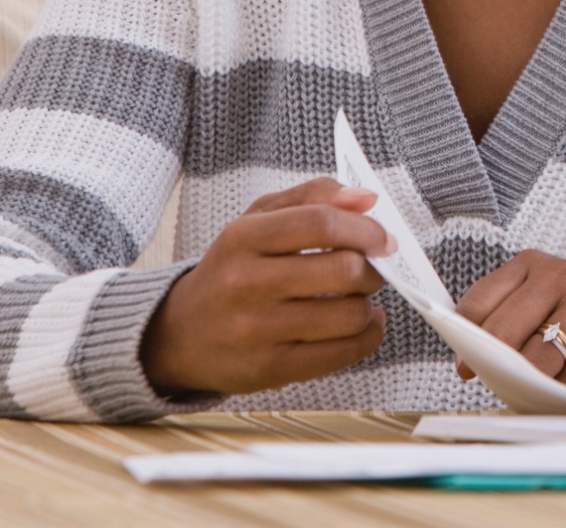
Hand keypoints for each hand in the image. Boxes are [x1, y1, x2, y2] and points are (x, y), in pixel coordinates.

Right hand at [141, 178, 389, 396]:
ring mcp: (258, 330)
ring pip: (349, 314)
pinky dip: (367, 336)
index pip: (320, 223)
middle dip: (374, 269)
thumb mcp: (257, 220)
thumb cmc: (232, 269)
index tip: (384, 238)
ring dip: (369, 305)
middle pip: (343, 269)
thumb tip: (366, 198)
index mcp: (243, 238)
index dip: (365, 229)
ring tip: (360, 298)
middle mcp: (246, 283)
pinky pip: (342, 353)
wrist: (181, 334)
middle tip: (373, 269)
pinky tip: (362, 325)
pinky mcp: (271, 368)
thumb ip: (312, 197)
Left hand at [454, 249, 565, 393]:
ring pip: (538, 359)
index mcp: (533, 264)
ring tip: (525, 392)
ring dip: (527, 384)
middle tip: (488, 382)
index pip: (481, 300)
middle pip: (505, 331)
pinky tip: (559, 396)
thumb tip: (469, 361)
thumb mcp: (546, 301)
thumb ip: (510, 319)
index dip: (464, 337)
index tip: (462, 364)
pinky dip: (560, 396)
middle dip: (490, 364)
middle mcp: (561, 275)